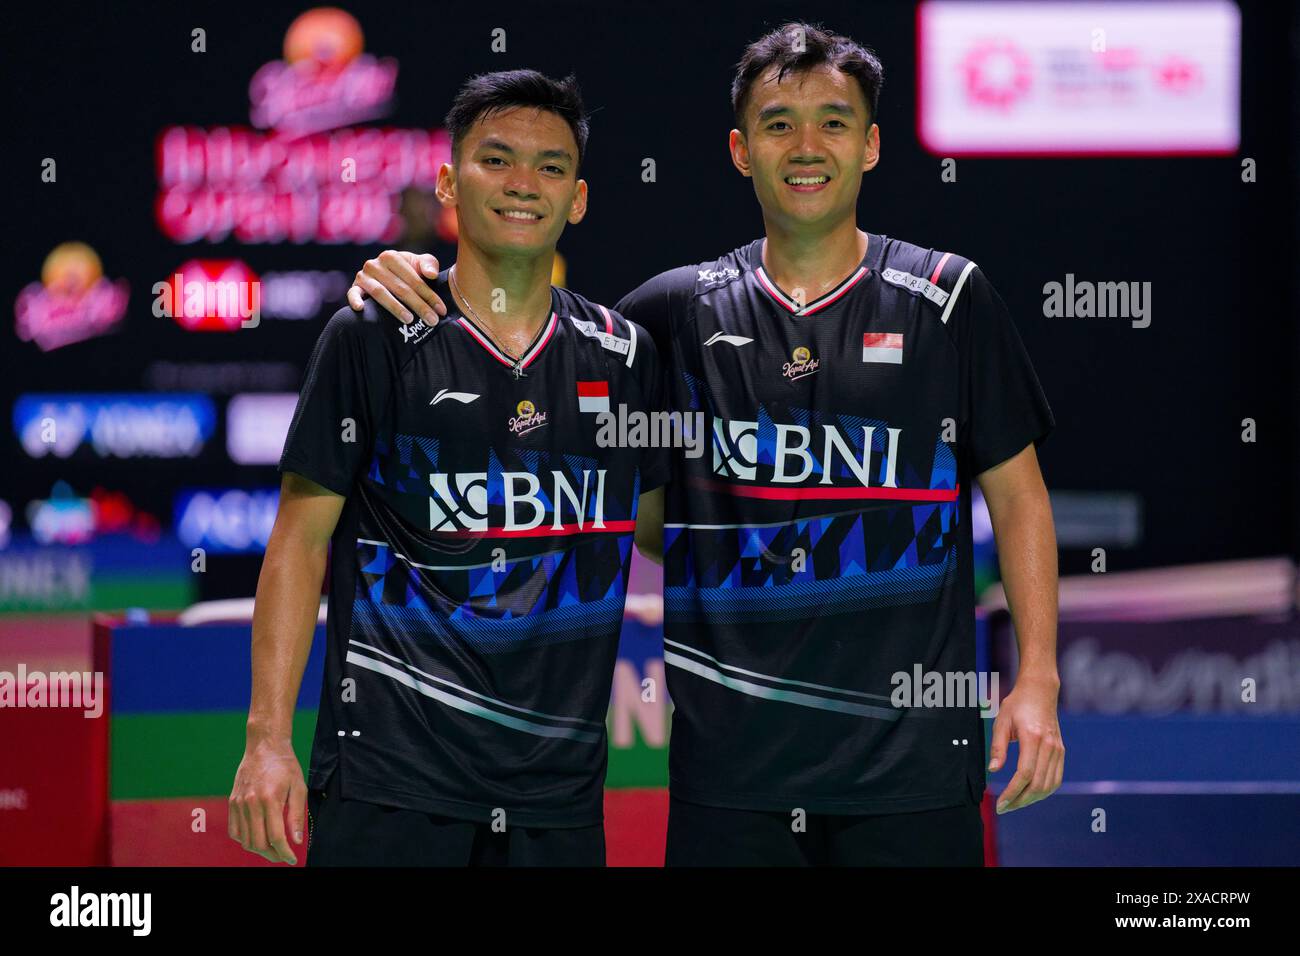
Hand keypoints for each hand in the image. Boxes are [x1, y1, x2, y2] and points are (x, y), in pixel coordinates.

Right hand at [228, 737, 307, 863]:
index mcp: (269, 799)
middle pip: (258, 843)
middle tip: (284, 855)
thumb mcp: (299, 788)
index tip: (292, 859)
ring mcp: (238, 803)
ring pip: (245, 840)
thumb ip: (296, 816)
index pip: (275, 837)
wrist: (264, 747)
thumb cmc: (285, 766)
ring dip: (259, 850)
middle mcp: (251, 803)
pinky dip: (245, 840)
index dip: (285, 852)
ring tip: (273, 849)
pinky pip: (235, 831)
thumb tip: (296, 841)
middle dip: (272, 855)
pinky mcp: (232, 802)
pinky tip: (258, 838)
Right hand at [347, 250, 446, 325]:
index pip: (414, 279)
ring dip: (395, 307)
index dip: (430, 296)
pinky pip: (352, 294)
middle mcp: (375, 264)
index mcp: (392, 257)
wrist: (387, 274)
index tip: (441, 310)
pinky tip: (361, 309)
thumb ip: (429, 264)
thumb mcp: (420, 263)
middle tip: (432, 321)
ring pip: (381, 293)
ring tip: (409, 320)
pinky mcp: (355, 287)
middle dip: (418, 306)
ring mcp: (363, 275)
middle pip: (400, 288)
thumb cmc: (407, 270)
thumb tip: (431, 274)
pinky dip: (355, 300)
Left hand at [988, 672, 1063, 813]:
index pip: (1025, 774)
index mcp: (1033, 738)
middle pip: (1038, 784)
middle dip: (1020, 800)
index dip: (1012, 792)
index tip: (1000, 802)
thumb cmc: (1017, 705)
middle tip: (1004, 807)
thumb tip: (993, 770)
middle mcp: (1049, 746)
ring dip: (1032, 799)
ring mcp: (1058, 750)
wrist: (1040, 691)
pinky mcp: (1061, 752)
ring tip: (1014, 803)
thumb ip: (998, 747)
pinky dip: (1044, 791)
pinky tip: (1030, 794)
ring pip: (1049, 785)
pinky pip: (1056, 779)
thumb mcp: (1001, 722)